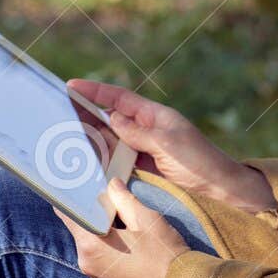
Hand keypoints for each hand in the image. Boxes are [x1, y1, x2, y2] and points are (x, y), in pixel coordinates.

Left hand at [53, 178, 191, 277]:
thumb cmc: (164, 256)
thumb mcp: (146, 220)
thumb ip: (123, 199)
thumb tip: (111, 185)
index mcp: (90, 246)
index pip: (68, 213)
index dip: (73, 194)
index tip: (79, 180)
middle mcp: (87, 263)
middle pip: (82, 226)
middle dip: (95, 209)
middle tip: (110, 191)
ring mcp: (97, 275)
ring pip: (93, 240)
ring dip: (105, 225)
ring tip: (125, 213)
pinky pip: (102, 254)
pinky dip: (110, 241)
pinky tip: (130, 234)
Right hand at [66, 78, 275, 212]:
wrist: (220, 192)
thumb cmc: (200, 162)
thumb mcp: (168, 144)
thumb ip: (138, 132)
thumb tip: (112, 117)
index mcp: (156, 116)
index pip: (119, 98)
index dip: (95, 91)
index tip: (70, 86)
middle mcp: (147, 130)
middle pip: (110, 118)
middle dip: (85, 113)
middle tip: (57, 111)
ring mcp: (144, 151)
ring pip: (110, 141)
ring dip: (89, 139)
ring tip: (64, 136)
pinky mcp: (143, 170)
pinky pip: (117, 162)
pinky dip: (101, 161)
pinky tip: (85, 162)